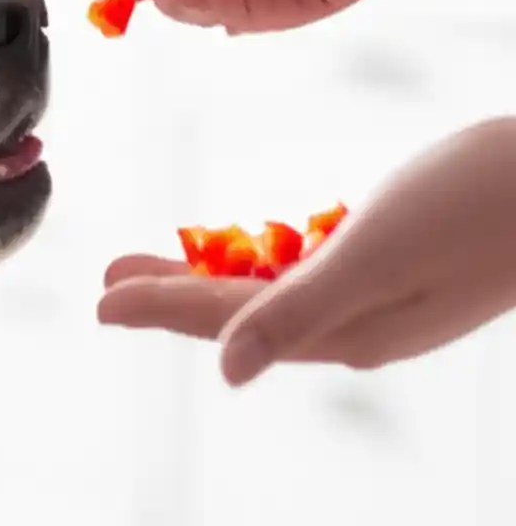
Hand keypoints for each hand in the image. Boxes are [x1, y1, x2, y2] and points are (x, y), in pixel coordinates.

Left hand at [98, 118, 515, 385]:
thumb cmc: (480, 207)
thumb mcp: (379, 256)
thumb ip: (298, 310)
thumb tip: (226, 372)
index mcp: (342, 328)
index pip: (224, 323)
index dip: (158, 308)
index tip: (102, 298)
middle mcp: (354, 323)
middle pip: (235, 312)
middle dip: (167, 298)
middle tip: (109, 280)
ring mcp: (378, 296)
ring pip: (266, 290)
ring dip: (204, 275)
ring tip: (153, 258)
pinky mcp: (397, 265)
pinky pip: (306, 271)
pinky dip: (261, 261)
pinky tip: (244, 247)